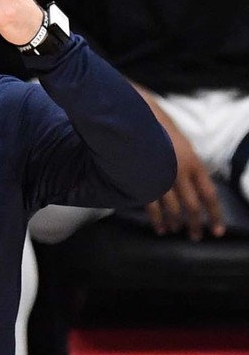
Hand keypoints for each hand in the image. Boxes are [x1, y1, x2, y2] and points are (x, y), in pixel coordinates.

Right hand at [135, 86, 223, 239]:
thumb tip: (194, 183)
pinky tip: (160, 227)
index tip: (217, 230)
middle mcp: (180, 172)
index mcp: (194, 163)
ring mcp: (161, 176)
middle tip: (195, 236)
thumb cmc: (160, 129)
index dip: (214, 214)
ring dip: (175, 223)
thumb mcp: (183, 145)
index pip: (209, 194)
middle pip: (192, 205)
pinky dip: (157, 218)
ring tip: (175, 232)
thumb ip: (190, 164)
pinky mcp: (144, 179)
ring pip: (172, 208)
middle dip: (195, 223)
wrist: (137, 117)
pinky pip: (152, 204)